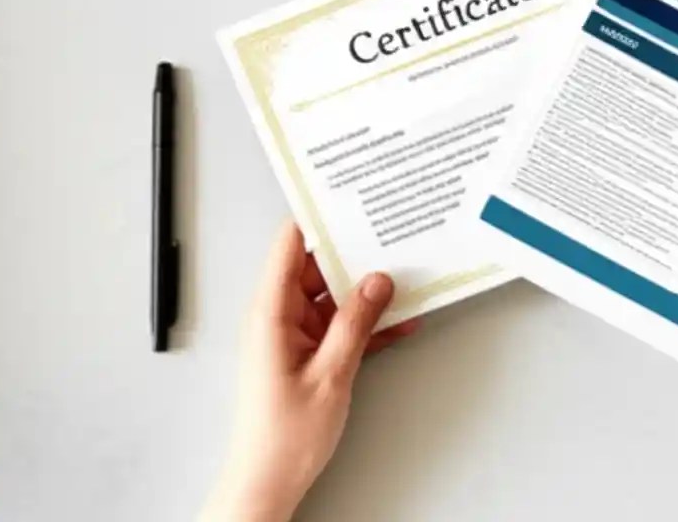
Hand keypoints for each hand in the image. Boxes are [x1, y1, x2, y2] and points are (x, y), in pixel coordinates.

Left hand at [200, 221, 419, 521]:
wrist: (269, 480)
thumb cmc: (284, 435)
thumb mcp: (330, 374)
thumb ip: (356, 323)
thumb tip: (377, 281)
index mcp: (271, 312)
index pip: (289, 246)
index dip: (317, 219)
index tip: (347, 199)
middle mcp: (279, 316)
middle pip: (320, 267)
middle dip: (356, 254)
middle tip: (394, 236)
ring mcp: (296, 334)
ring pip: (336, 295)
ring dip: (369, 292)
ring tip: (408, 276)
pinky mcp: (311, 353)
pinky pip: (343, 325)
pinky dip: (370, 323)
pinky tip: (402, 320)